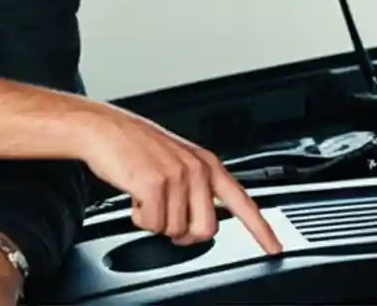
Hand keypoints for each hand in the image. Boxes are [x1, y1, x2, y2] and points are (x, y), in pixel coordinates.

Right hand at [80, 105, 282, 253]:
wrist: (101, 129)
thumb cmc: (132, 145)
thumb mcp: (174, 160)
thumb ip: (194, 187)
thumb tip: (199, 225)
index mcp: (206, 164)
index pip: (242, 201)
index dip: (260, 229)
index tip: (275, 248)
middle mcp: (196, 170)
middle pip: (205, 230)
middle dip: (182, 232)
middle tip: (163, 215)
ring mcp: (176, 177)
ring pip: (175, 231)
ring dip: (154, 221)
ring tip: (143, 196)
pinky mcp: (154, 184)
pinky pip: (151, 225)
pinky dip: (138, 217)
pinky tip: (132, 195)